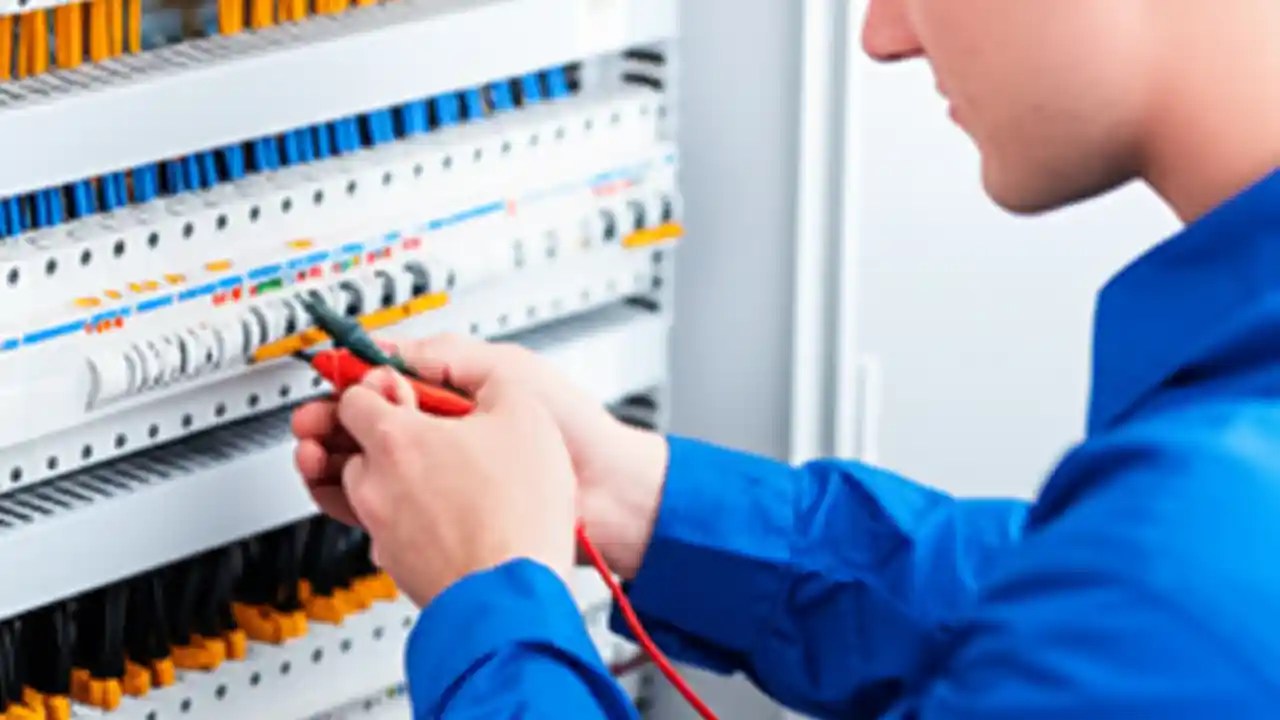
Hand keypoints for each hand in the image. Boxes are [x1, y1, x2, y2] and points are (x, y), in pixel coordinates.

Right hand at [292, 333, 669, 579]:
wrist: (610, 498)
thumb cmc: (577, 432)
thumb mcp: (510, 372)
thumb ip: (448, 356)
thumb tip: (391, 350)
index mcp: (463, 397)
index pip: (392, 387)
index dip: (355, 386)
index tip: (327, 384)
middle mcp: (452, 438)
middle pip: (375, 432)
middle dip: (335, 427)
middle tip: (311, 428)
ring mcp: (450, 481)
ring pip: (376, 473)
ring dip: (339, 465)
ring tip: (317, 458)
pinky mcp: (451, 522)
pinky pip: (394, 514)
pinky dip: (367, 507)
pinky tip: (351, 496)